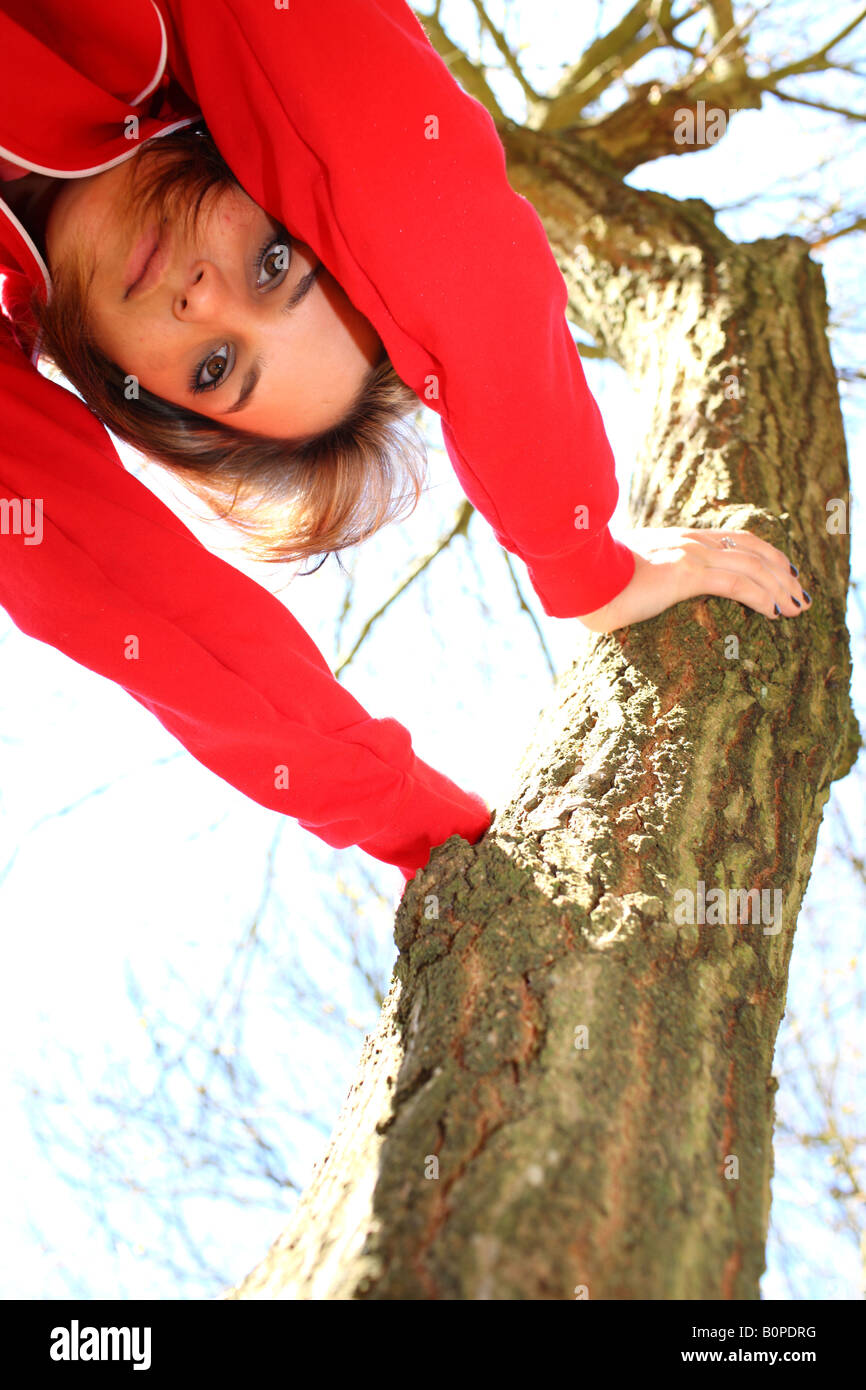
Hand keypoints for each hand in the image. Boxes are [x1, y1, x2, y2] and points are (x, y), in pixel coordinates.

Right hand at [577, 526, 811, 633]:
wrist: (579, 577)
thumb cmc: (594, 583)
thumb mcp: (627, 576)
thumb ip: (645, 578)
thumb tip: (645, 594)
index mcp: (678, 539)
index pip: (735, 540)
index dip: (764, 554)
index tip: (782, 572)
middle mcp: (689, 541)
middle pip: (752, 549)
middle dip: (781, 571)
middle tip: (800, 593)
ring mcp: (689, 554)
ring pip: (751, 567)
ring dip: (780, 587)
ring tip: (797, 607)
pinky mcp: (686, 573)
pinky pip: (737, 584)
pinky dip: (762, 596)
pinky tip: (776, 610)